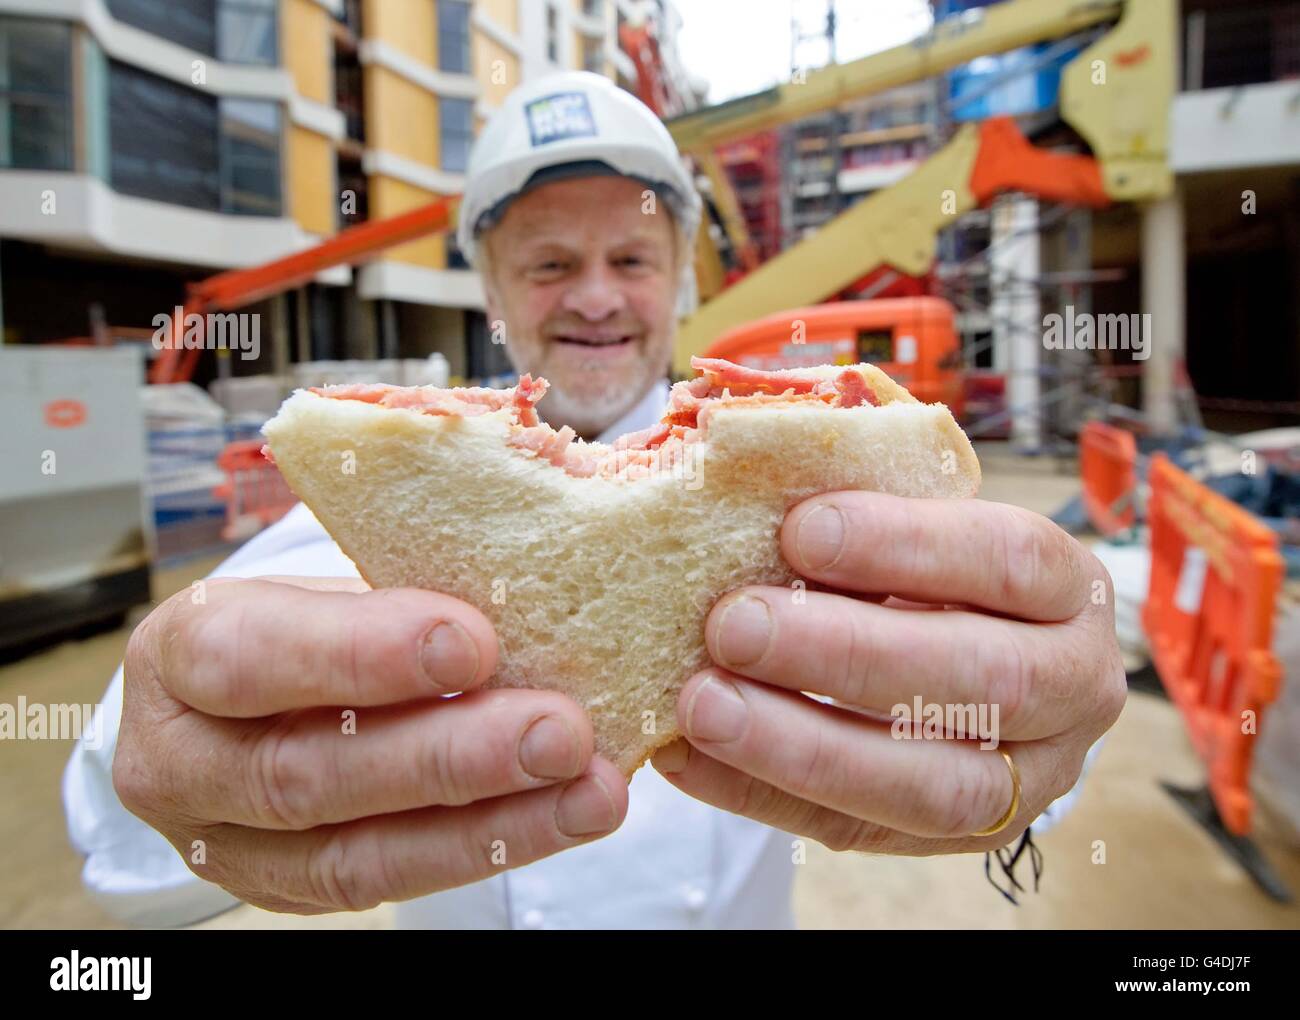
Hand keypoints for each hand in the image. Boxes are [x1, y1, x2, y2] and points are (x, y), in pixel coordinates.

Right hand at [114, 576, 626, 913]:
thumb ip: (400, 593)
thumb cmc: (305, 621)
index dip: (360, 653)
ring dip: (489, 823)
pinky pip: (389, 882)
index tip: (471, 641)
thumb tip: (536, 574)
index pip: (250, 657)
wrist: (254, 696)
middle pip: (307, 773)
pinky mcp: (287, 889)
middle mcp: (179, 760)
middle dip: (448, 757)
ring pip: (355, 852)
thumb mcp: (327, 585)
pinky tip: (561, 816)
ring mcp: (228, 841)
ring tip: (588, 790)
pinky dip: (485, 848)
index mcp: (181, 650)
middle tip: (559, 731)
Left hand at [652, 492, 1125, 853]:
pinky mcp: (960, 838)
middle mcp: (1075, 687)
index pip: (1008, 561)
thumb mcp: (918, 524)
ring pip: (935, 786)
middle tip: (734, 625)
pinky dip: (766, 796)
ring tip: (702, 705)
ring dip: (805, 746)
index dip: (903, 544)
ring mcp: (1032, 779)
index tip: (798, 530)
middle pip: (983, 681)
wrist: (975, 661)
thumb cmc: (928, 572)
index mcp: (1068, 587)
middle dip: (846, 653)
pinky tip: (691, 757)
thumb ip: (857, 514)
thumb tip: (742, 498)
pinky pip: (863, 832)